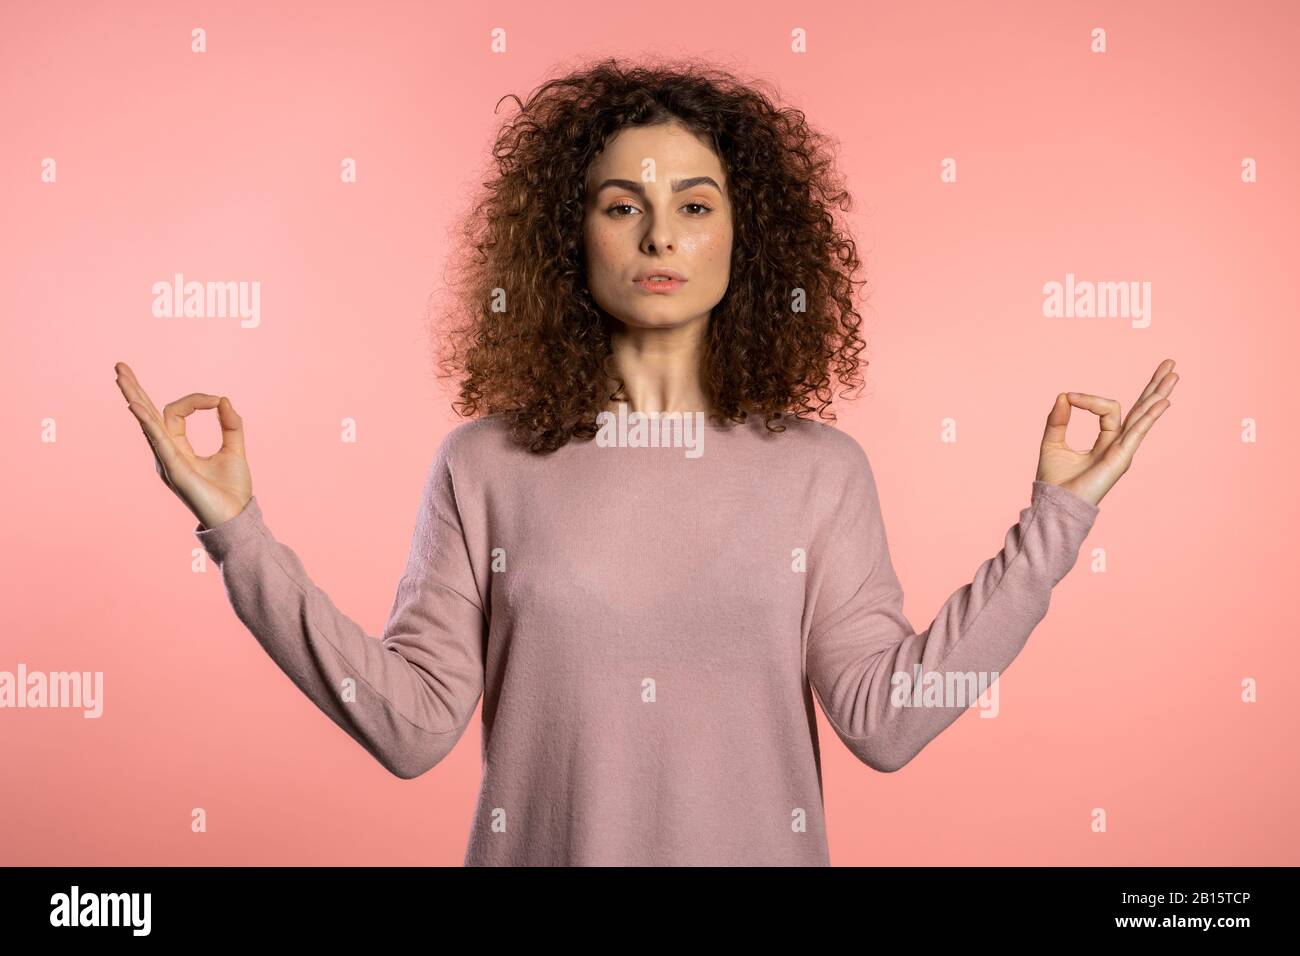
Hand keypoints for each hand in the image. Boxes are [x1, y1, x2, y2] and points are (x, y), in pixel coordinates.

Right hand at [114, 361, 252, 529]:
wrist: (237, 517)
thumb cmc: (232, 490)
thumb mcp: (234, 450)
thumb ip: (230, 425)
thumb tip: (224, 399)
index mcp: (179, 447)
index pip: (177, 412)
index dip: (196, 400)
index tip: (217, 401)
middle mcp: (167, 452)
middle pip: (147, 415)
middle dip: (135, 390)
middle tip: (120, 366)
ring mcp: (167, 460)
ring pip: (147, 423)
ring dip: (135, 398)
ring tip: (121, 376)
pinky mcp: (174, 469)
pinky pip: (158, 441)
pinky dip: (148, 422)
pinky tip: (136, 405)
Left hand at [1036, 358, 1178, 506]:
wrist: (1054, 504)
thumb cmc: (1054, 481)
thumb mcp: (1052, 442)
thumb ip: (1058, 419)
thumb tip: (1063, 395)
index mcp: (1106, 440)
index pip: (1107, 408)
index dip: (1088, 399)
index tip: (1069, 397)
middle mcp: (1119, 444)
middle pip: (1141, 410)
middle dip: (1154, 386)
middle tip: (1170, 364)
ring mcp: (1123, 451)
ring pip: (1143, 416)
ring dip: (1158, 394)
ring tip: (1173, 373)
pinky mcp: (1120, 458)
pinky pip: (1136, 432)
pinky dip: (1149, 416)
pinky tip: (1163, 401)